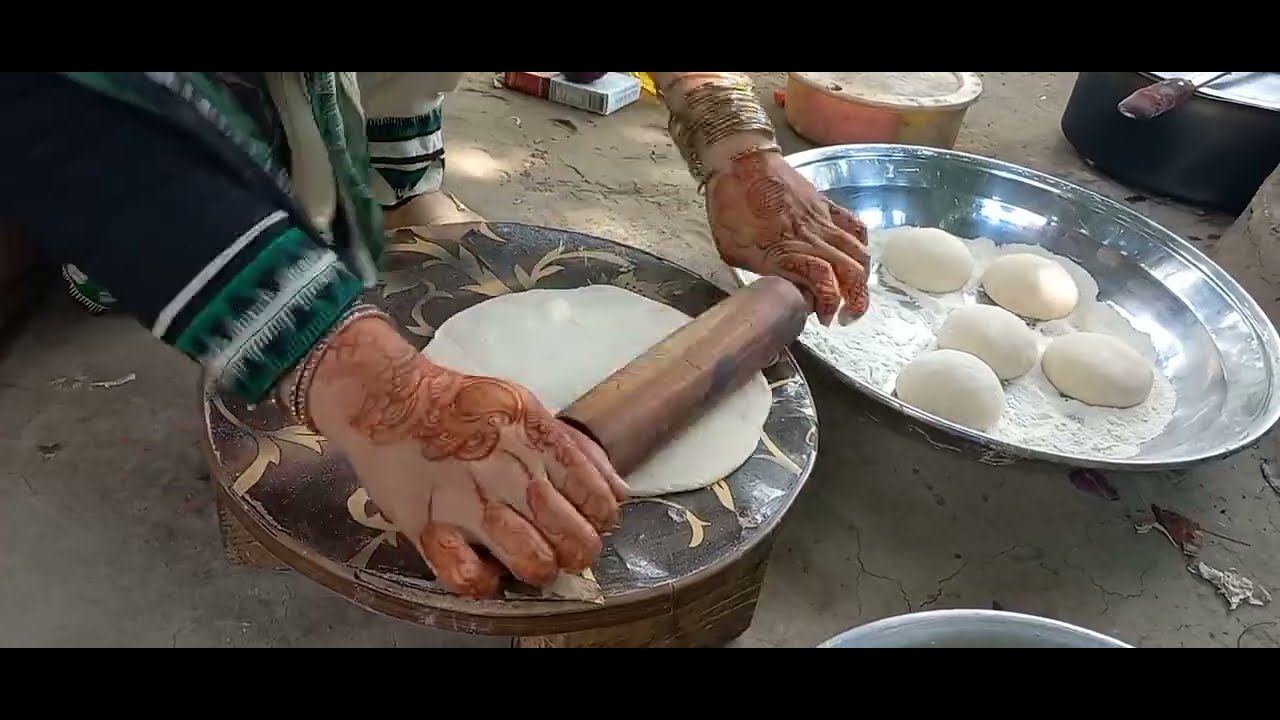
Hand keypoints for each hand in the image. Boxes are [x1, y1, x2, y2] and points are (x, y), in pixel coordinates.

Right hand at [307, 316, 627, 596]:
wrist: (387, 398)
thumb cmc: (460, 404)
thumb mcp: (527, 407)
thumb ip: (576, 450)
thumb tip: (620, 490)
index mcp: (539, 442)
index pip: (598, 501)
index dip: (602, 520)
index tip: (591, 521)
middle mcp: (512, 475)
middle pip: (575, 540)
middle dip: (579, 551)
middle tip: (565, 547)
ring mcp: (471, 504)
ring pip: (534, 564)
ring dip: (540, 568)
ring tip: (532, 559)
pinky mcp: (429, 528)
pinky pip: (468, 579)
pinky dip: (485, 583)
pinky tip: (486, 568)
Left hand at [706, 148, 870, 324]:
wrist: (739, 161)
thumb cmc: (729, 206)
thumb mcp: (733, 249)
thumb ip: (762, 270)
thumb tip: (783, 289)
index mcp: (786, 249)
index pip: (822, 281)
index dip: (829, 303)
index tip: (825, 318)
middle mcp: (810, 236)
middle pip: (849, 270)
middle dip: (855, 299)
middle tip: (847, 317)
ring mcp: (822, 220)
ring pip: (857, 252)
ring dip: (863, 278)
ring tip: (856, 295)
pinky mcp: (826, 205)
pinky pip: (855, 226)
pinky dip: (862, 246)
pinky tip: (857, 259)